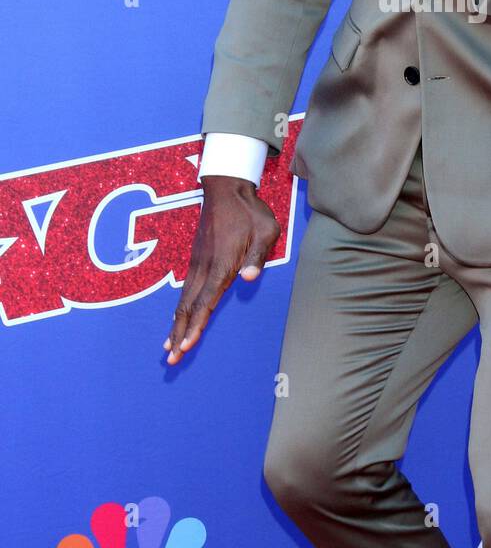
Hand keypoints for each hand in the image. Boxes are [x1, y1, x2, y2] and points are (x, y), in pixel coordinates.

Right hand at [163, 176, 280, 365]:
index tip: (186, 346)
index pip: (207, 301)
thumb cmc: (251, 212)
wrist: (226, 188)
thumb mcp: (266, 230)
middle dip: (180, 335)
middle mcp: (205, 266)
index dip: (197, 326)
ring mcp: (197, 263)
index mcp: (223, 263)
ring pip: (183, 300)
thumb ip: (258, 256)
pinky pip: (185, 289)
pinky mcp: (196, 259)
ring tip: (168, 347)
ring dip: (176, 325)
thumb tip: (251, 279)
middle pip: (189, 307)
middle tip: (172, 359)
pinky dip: (178, 309)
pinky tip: (175, 320)